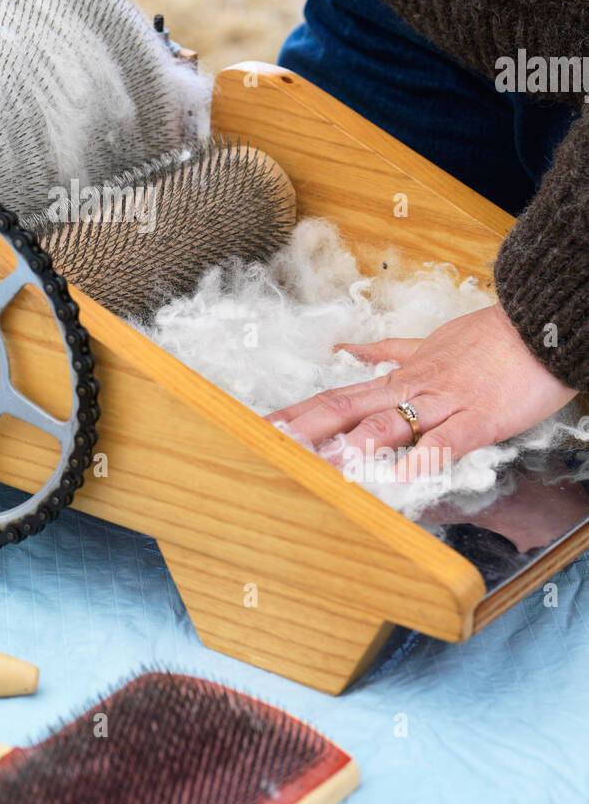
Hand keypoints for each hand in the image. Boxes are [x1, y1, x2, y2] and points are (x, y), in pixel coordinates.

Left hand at [266, 303, 577, 481]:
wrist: (540, 327)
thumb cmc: (489, 340)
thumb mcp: (428, 342)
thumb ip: (386, 350)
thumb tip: (346, 350)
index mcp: (398, 377)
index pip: (336, 395)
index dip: (298, 412)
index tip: (262, 426)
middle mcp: (410, 389)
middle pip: (346, 408)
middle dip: (306, 429)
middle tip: (268, 445)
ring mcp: (442, 404)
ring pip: (390, 424)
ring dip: (353, 445)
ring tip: (320, 464)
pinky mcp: (479, 419)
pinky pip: (447, 441)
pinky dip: (425, 457)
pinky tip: (404, 476)